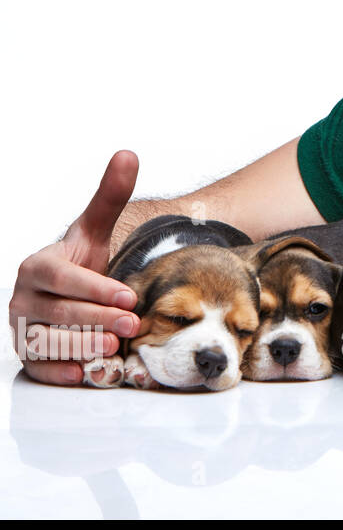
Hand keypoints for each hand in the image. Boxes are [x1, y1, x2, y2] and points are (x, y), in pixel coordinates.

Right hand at [9, 151, 141, 384]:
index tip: (130, 295)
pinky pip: (38, 366)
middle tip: (133, 325)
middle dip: (98, 319)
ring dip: (81, 347)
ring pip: (48, 340)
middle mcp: (24, 297)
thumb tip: (128, 154)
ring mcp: (23, 326)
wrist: (68, 290)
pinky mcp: (29, 353)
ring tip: (114, 348)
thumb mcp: (95, 229)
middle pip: (60, 312)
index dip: (95, 288)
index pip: (64, 278)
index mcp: (38, 266)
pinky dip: (58, 371)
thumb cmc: (82, 260)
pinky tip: (82, 375)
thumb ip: (109, 196)